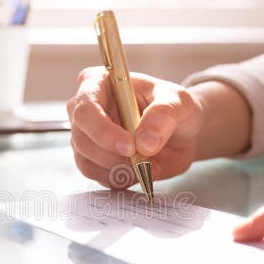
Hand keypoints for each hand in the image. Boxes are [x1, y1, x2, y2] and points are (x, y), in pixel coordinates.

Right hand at [66, 67, 203, 187]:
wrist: (181, 134)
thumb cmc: (174, 108)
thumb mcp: (178, 102)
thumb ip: (163, 115)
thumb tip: (144, 141)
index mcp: (99, 83)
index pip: (86, 108)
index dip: (103, 131)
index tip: (129, 147)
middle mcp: (86, 110)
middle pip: (82, 139)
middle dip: (113, 156)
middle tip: (144, 162)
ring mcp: (88, 137)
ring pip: (87, 162)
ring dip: (119, 170)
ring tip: (148, 166)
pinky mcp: (94, 160)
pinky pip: (98, 177)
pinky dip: (121, 180)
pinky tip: (140, 172)